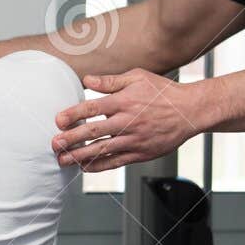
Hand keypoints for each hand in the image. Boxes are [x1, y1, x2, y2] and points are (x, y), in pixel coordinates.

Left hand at [52, 70, 198, 171]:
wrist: (190, 111)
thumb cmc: (163, 92)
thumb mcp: (138, 77)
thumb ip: (111, 81)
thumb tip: (87, 80)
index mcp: (124, 101)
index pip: (93, 108)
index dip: (73, 114)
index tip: (58, 120)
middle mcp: (127, 122)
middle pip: (93, 132)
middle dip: (71, 139)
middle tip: (54, 144)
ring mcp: (134, 140)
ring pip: (102, 150)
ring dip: (79, 156)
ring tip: (62, 160)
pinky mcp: (140, 153)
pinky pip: (116, 162)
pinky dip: (99, 166)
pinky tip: (84, 167)